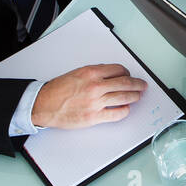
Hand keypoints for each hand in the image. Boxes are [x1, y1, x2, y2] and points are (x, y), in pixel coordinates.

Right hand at [31, 64, 147, 128]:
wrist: (44, 104)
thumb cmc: (58, 89)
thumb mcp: (77, 73)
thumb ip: (95, 73)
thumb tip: (111, 75)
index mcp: (91, 72)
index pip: (119, 69)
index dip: (127, 72)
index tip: (129, 75)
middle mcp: (95, 86)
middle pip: (125, 83)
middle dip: (137, 84)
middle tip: (142, 85)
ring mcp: (96, 102)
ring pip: (124, 97)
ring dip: (134, 96)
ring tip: (138, 96)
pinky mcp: (94, 116)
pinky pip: (117, 113)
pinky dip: (124, 110)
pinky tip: (126, 109)